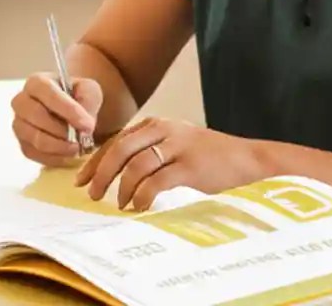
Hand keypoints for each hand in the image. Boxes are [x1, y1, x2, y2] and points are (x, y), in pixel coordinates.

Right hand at [11, 72, 102, 166]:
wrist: (73, 115)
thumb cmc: (79, 98)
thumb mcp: (90, 91)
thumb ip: (88, 100)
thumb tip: (84, 123)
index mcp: (36, 83)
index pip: (46, 92)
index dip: (67, 109)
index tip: (87, 125)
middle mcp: (21, 102)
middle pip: (35, 115)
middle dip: (61, 129)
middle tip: (82, 139)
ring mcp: (19, 124)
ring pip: (34, 137)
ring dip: (59, 146)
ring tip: (78, 148)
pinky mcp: (23, 144)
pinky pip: (34, 154)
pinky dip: (54, 158)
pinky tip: (69, 155)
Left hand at [75, 117, 269, 210]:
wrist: (249, 161)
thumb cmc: (210, 157)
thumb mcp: (175, 145)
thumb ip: (149, 151)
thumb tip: (115, 172)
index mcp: (156, 125)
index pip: (116, 140)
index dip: (95, 161)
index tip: (82, 180)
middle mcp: (163, 131)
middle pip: (119, 149)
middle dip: (101, 174)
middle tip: (92, 194)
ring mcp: (177, 147)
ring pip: (135, 165)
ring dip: (122, 188)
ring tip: (120, 204)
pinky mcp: (190, 166)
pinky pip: (156, 181)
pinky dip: (143, 196)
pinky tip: (139, 207)